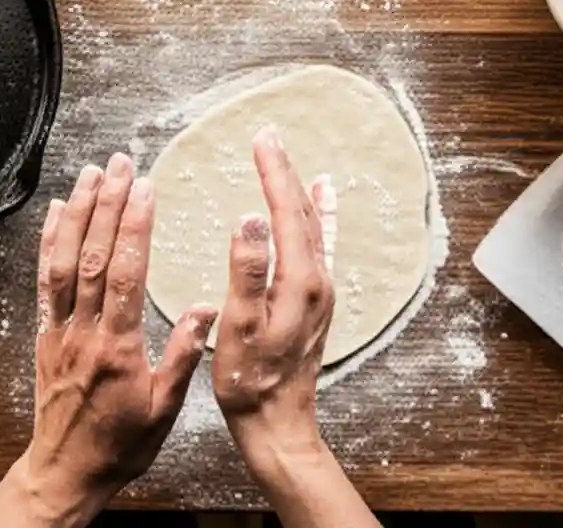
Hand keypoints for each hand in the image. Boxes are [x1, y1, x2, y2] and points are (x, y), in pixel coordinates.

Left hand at [0, 154, 217, 527]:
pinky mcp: (45, 333)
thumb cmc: (119, 445)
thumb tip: (204, 311)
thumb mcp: (164, 409)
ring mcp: (60, 330)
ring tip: (91, 173)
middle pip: (94, 256)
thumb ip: (183, 357)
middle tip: (120, 164)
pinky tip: (58, 212)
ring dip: (77, 213)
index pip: (126, 274)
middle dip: (107, 204)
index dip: (134, 227)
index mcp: (118, 347)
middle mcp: (84, 331)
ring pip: (65, 261)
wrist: (66, 472)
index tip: (144, 189)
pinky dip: (49, 242)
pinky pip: (44, 281)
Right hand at [211, 125, 334, 470]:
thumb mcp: (239, 327)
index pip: (285, 213)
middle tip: (267, 136)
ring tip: (290, 159)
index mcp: (300, 283)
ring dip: (299, 190)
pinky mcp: (318, 302)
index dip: (273, 173)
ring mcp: (322, 292)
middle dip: (284, 172)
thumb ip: (246, 271)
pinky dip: (321, 217)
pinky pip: (322, 245)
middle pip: (303, 213)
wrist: (279, 425)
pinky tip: (322, 203)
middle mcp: (319, 282)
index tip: (261, 139)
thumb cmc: (251, 383)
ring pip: (313, 226)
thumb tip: (248, 219)